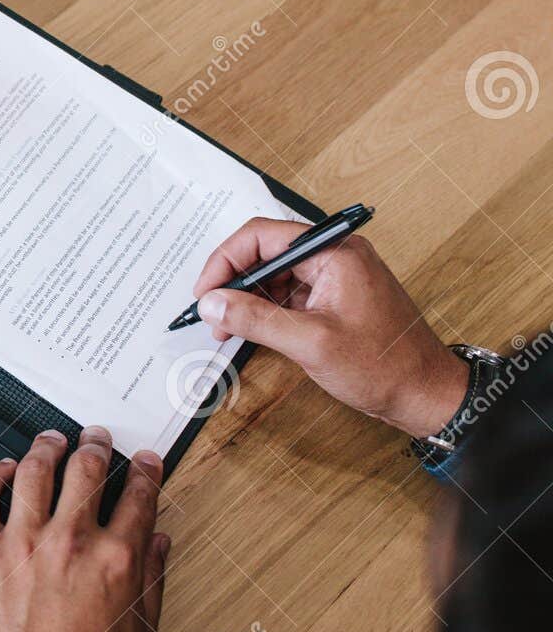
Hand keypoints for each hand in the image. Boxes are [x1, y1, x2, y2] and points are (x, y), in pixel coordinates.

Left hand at [0, 428, 169, 631]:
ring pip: (36, 470)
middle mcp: (70, 543)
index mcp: (115, 563)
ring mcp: (21, 543)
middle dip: (97, 446)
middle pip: (88, 470)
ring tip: (53, 439)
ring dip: (48, 447)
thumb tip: (158, 543)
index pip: (139, 497)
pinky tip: (3, 468)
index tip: (146, 461)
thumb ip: (151, 582)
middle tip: (97, 438)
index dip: (146, 472)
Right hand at [192, 217, 467, 437]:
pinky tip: (249, 330)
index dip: (225, 261)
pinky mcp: (334, 298)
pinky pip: (289, 293)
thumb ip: (256, 319)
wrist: (426, 394)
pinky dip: (265, 310)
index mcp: (335, 253)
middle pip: (266, 252)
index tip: (205, 292)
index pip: (263, 236)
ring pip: (274, 274)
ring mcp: (336, 277)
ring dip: (246, 298)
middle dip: (233, 282)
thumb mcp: (310, 343)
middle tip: (210, 313)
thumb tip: (211, 304)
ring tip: (225, 328)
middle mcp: (335, 256)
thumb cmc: (383, 367)